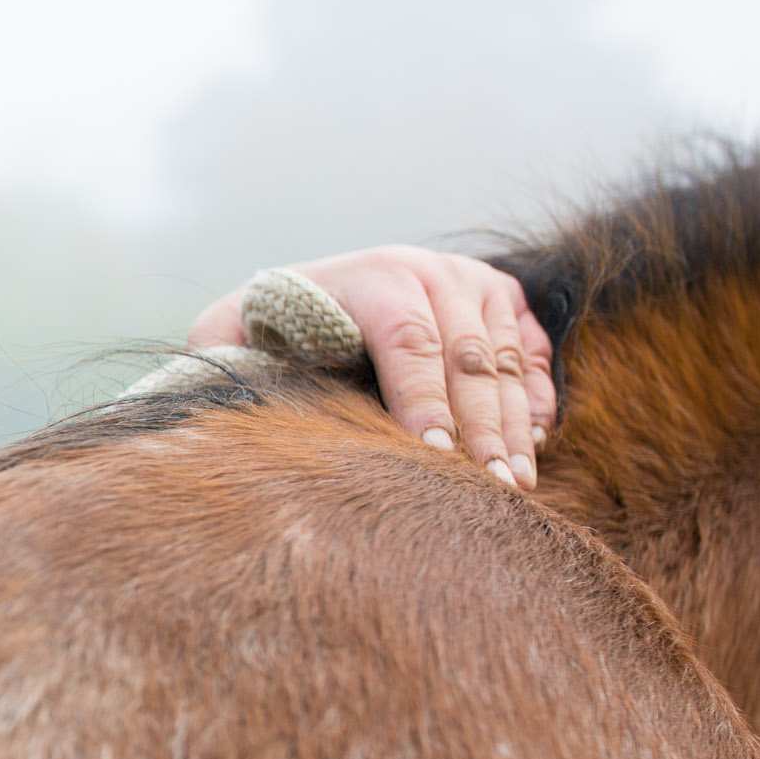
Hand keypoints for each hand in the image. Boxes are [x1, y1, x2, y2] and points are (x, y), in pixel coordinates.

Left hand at [189, 246, 555, 488]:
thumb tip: (222, 402)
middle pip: (467, 357)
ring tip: (517, 485)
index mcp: (370, 277)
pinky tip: (533, 446)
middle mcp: (428, 270)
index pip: (408, 340)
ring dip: (513, 426)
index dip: (423, 399)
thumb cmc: (270, 329)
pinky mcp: (503, 298)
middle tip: (492, 488)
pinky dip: (536, 400)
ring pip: (505, 361)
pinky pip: (532, 353)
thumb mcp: (232, 333)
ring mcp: (472, 280)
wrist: (317, 287)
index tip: (434, 454)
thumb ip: (226, 357)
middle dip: (481, 428)